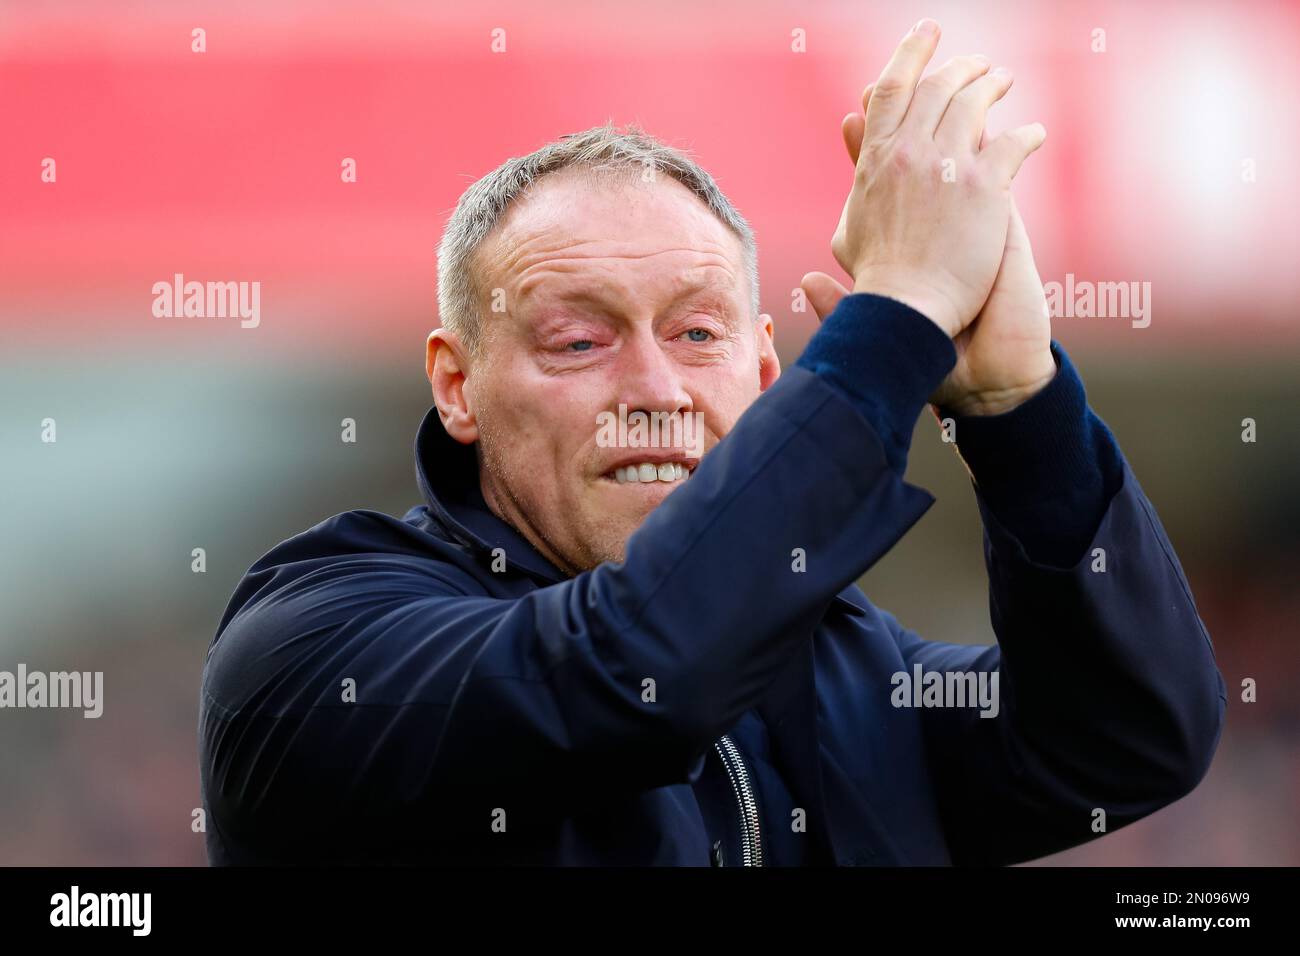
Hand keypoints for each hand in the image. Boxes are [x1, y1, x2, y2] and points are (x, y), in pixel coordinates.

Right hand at [828, 18, 1045, 338]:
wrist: (906, 310)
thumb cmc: (877, 282)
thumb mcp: (849, 232)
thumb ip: (857, 188)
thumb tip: (854, 163)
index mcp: (876, 160)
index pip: (893, 89)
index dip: (911, 53)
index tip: (926, 33)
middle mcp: (909, 153)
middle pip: (938, 86)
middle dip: (960, 65)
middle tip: (976, 62)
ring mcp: (947, 167)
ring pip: (975, 103)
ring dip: (992, 85)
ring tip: (1004, 80)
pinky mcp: (984, 188)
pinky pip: (1013, 143)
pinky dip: (1027, 136)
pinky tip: (1035, 135)